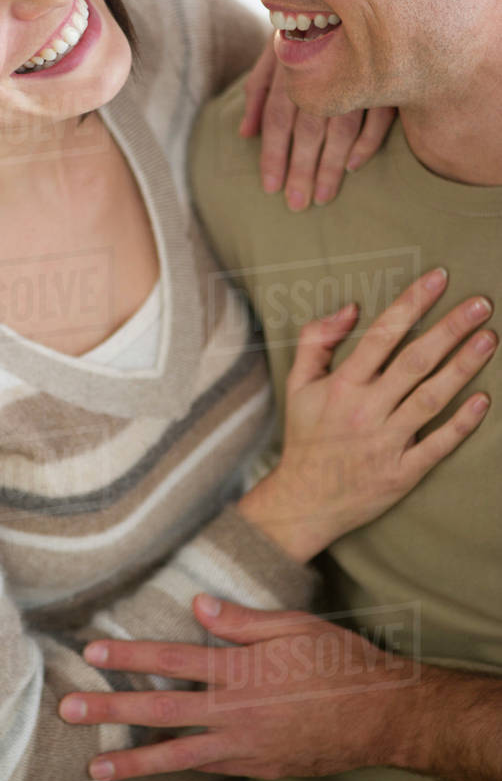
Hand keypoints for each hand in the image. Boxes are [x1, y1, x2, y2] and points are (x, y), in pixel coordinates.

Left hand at [59, 597, 409, 780]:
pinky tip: (153, 771)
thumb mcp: (295, 625)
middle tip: (69, 710)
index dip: (129, 656)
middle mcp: (235, 711)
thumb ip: (243, 619)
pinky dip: (176, 771)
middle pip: (161, 709)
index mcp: (240, 669)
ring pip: (177, 755)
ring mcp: (245, 746)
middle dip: (111, 710)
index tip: (92, 654)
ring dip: (133, 760)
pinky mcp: (257, 768)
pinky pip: (208, 768)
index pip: (172, 659)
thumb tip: (199, 606)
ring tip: (95, 766)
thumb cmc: (339, 661)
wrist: (383, 716)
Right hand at [237, 269, 495, 560]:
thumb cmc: (305, 436)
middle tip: (480, 304)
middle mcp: (366, 410)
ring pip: (431, 398)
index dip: (411, 304)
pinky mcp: (403, 472)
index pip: (382, 336)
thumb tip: (350, 308)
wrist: (303, 501)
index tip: (438, 279)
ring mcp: (386, 442)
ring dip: (462, 367)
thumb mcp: (298, 383)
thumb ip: (317, 340)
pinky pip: (437, 444)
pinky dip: (461, 423)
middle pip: (414, 361)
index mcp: (342, 385)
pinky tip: (483, 399)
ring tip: (489, 339)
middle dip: (449, 329)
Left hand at [241, 37, 394, 209]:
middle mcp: (320, 67)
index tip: (270, 187)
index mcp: (288, 62)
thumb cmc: (306, 23)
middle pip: (307, 128)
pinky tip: (352, 167)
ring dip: (330, 165)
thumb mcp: (274, 49)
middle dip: (300, 169)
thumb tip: (242, 135)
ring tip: (321, 197)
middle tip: (297, 205)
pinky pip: (378, 116)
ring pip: (341, 126)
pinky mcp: (387, 73)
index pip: (277, 116)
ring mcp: (355, 69)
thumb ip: (258, 91)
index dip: (272, 154)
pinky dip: (365, 142)